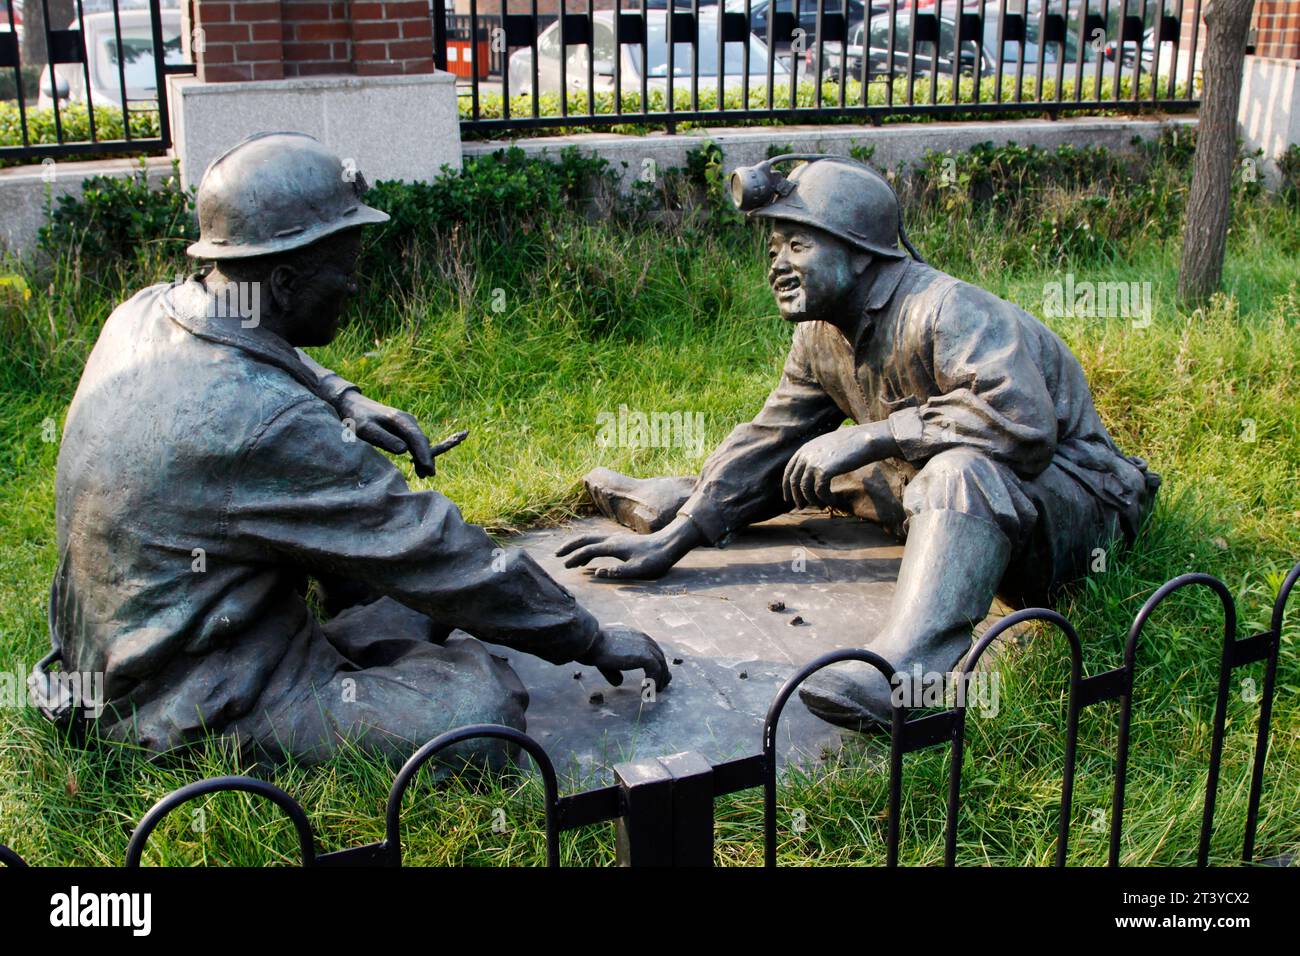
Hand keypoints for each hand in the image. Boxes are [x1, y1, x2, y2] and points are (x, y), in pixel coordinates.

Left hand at [336, 391, 466, 477]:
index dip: (424, 454)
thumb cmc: (357, 418)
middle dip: (427, 457)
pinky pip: (414, 442)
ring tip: (424, 474)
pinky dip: (418, 453)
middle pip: (422, 440)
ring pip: (420, 442)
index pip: (417, 438)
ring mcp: (406, 424)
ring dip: (423, 456)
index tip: (428, 468)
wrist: (352, 404)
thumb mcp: (367, 429)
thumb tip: (405, 450)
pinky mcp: (403, 428)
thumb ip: (385, 438)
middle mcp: (407, 420)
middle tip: (429, 475)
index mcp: (400, 419)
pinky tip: (417, 464)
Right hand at [556, 515, 703, 579]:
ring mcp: (617, 539)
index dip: (575, 557)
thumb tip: (597, 573)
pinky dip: (588, 547)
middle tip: (556, 554)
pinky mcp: (621, 542)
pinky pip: (599, 542)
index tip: (564, 566)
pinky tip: (588, 558)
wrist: (670, 544)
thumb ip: (617, 572)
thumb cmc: (656, 559)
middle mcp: (612, 540)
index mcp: (614, 547)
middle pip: (585, 539)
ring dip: (578, 546)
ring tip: (568, 558)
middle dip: (570, 546)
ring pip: (591, 539)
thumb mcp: (638, 570)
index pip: (588, 550)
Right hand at [580, 625, 672, 690]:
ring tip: (654, 692)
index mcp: (637, 637)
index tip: (656, 678)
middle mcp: (644, 639)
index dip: (656, 665)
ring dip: (660, 679)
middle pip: (660, 657)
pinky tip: (645, 691)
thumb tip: (619, 682)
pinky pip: (656, 670)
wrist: (592, 643)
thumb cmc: (596, 649)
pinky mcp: (645, 655)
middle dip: (662, 673)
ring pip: (661, 664)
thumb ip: (616, 670)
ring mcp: (646, 646)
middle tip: (659, 687)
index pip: (653, 651)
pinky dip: (653, 681)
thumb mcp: (608, 661)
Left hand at [782, 423, 896, 509]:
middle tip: (801, 507)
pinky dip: (825, 499)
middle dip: (797, 497)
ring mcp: (813, 462)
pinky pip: (819, 491)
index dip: (787, 487)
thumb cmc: (851, 444)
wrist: (865, 440)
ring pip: (806, 489)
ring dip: (813, 500)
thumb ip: (816, 457)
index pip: (789, 471)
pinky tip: (833, 501)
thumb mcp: (827, 446)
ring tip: (822, 506)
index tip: (789, 499)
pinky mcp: (824, 470)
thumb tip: (811, 475)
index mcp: (805, 449)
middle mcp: (806, 455)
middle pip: (794, 482)